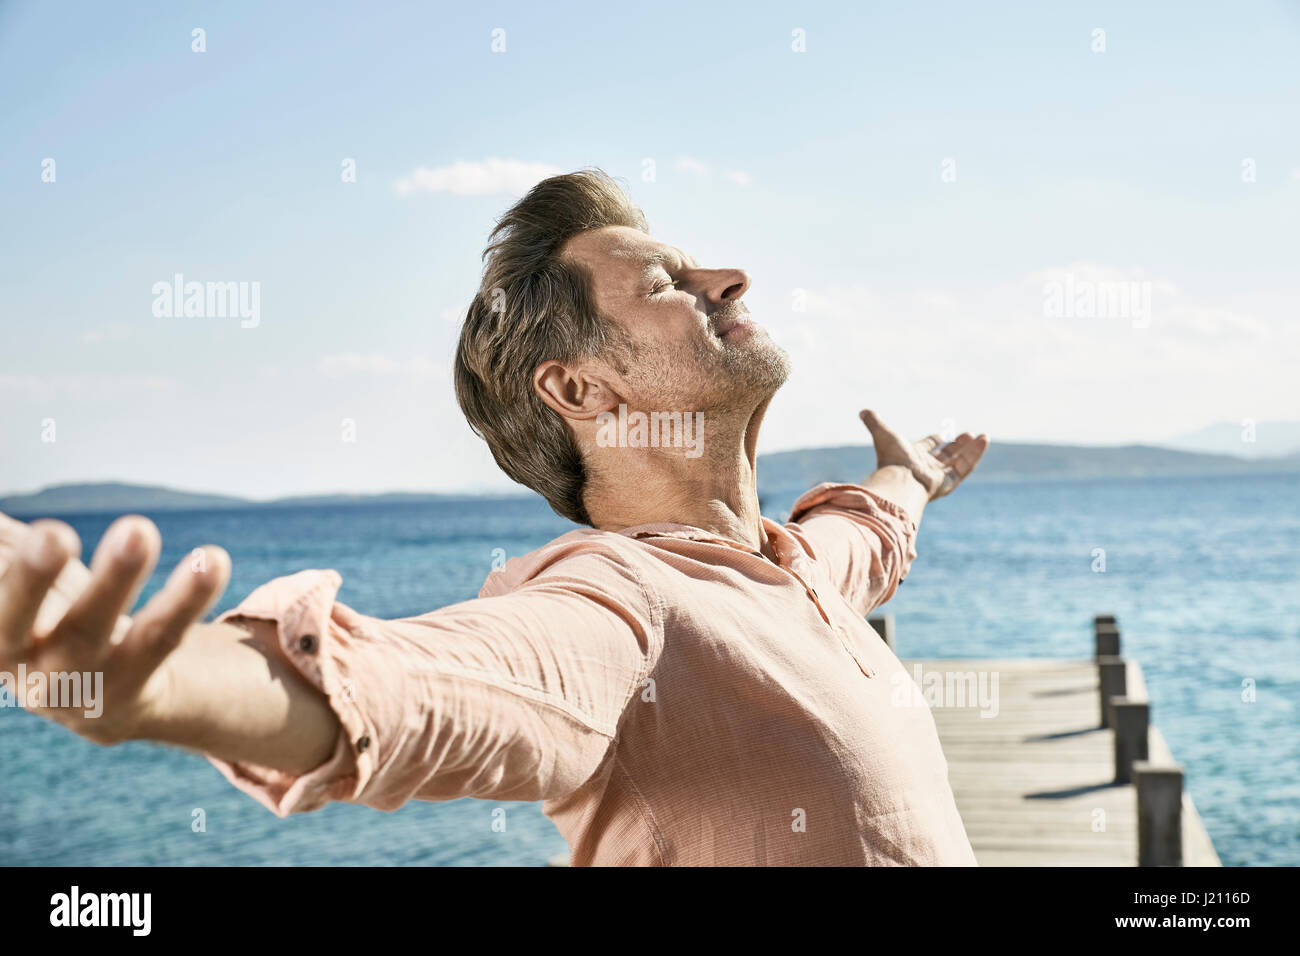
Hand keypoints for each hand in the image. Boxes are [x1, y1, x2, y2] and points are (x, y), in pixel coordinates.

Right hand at [0, 513, 229, 744]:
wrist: (94, 697)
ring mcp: (76, 681)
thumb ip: (1, 546)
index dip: (5, 577)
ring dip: (116, 579)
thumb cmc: (42, 618)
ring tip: (138, 530)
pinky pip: (161, 637)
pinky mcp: (133, 684)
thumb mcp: (13, 588)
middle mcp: (18, 664)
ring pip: (95, 629)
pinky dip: (186, 598)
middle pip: (14, 623)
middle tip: (52, 534)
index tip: (26, 537)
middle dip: (30, 580)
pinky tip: (211, 558)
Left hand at [859, 409, 988, 500]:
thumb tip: (863, 410)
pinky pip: (965, 467)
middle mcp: (925, 468)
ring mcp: (937, 477)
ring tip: (983, 436)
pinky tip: (984, 441)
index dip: (934, 441)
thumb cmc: (890, 459)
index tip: (942, 435)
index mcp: (912, 458)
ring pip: (959, 462)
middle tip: (967, 434)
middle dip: (957, 445)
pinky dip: (975, 454)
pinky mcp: (948, 483)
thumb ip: (874, 422)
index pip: (926, 448)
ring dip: (970, 449)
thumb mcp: (883, 434)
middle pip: (945, 456)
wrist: (899, 480)